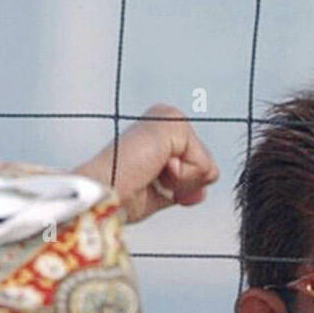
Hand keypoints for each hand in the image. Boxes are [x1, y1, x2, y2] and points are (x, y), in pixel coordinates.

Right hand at [75, 103, 217, 223]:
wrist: (104, 194)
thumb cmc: (121, 194)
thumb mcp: (162, 191)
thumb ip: (186, 185)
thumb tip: (206, 186)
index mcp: (163, 132)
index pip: (201, 169)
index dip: (183, 189)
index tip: (152, 184)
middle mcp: (168, 118)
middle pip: (209, 168)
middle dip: (184, 185)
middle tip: (151, 179)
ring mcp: (171, 117)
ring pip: (208, 168)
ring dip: (182, 183)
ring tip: (150, 173)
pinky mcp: (174, 123)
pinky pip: (204, 166)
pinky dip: (182, 179)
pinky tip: (154, 169)